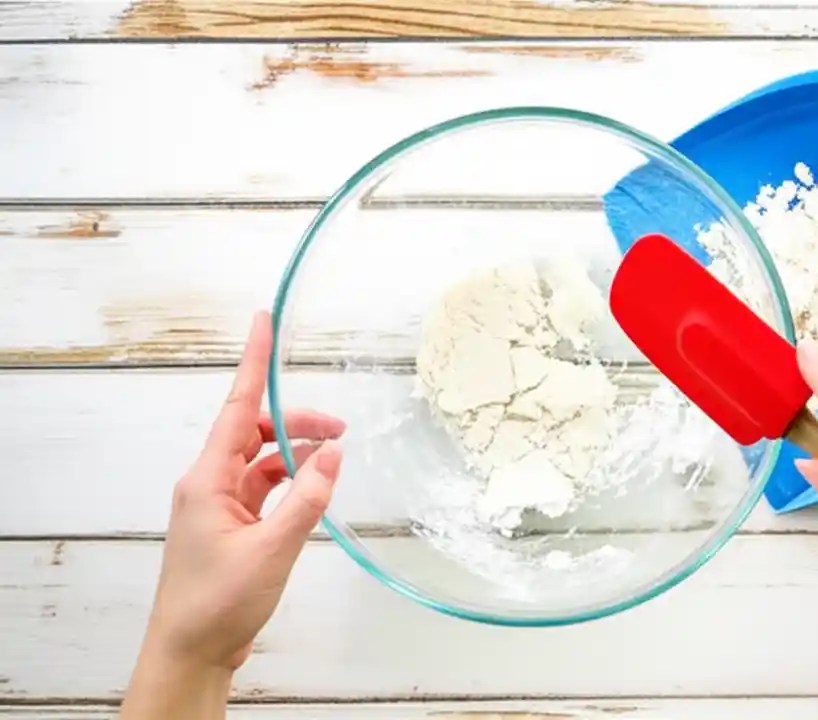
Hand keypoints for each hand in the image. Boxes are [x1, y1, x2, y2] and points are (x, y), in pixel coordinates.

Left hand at [121, 311, 345, 718]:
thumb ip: (308, 500)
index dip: (254, 364)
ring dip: (297, 455)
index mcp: (207, 480)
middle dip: (297, 422)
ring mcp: (219, 506)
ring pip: (262, 460)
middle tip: (341, 430)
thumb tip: (333, 456)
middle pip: (255, 432)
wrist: (191, 652)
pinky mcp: (231, 527)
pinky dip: (291, 482)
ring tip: (335, 461)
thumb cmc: (218, 603)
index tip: (264, 323)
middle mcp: (209, 484)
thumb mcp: (273, 550)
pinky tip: (316, 490)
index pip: (238, 408)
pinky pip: (264, 488)